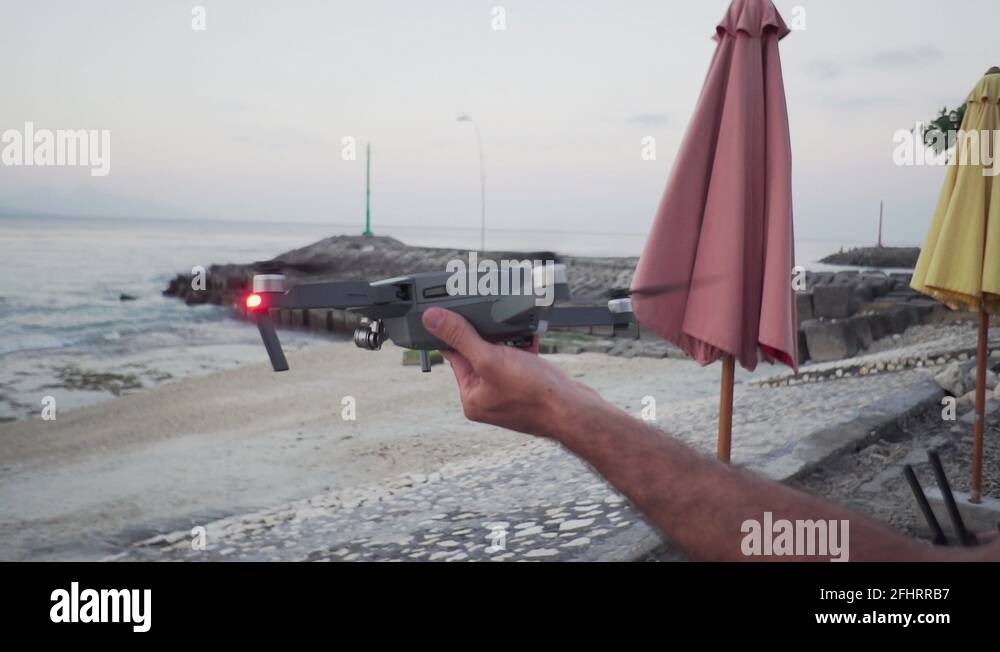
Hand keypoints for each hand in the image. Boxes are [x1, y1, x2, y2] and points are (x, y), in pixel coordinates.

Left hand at [421, 307, 600, 436]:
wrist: (575, 410)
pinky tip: (530, 336)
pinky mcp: (528, 387)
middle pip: (478, 354)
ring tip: (515, 329)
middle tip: (494, 317)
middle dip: (488, 334)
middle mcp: (487, 398)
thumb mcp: (490, 358)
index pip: (454, 356)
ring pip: (501, 355)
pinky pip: (520, 360)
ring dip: (508, 339)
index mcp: (471, 397)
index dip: (456, 332)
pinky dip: (524, 346)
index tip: (458, 310)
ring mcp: (509, 393)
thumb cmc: (534, 394)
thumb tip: (432, 320)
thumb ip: (461, 337)